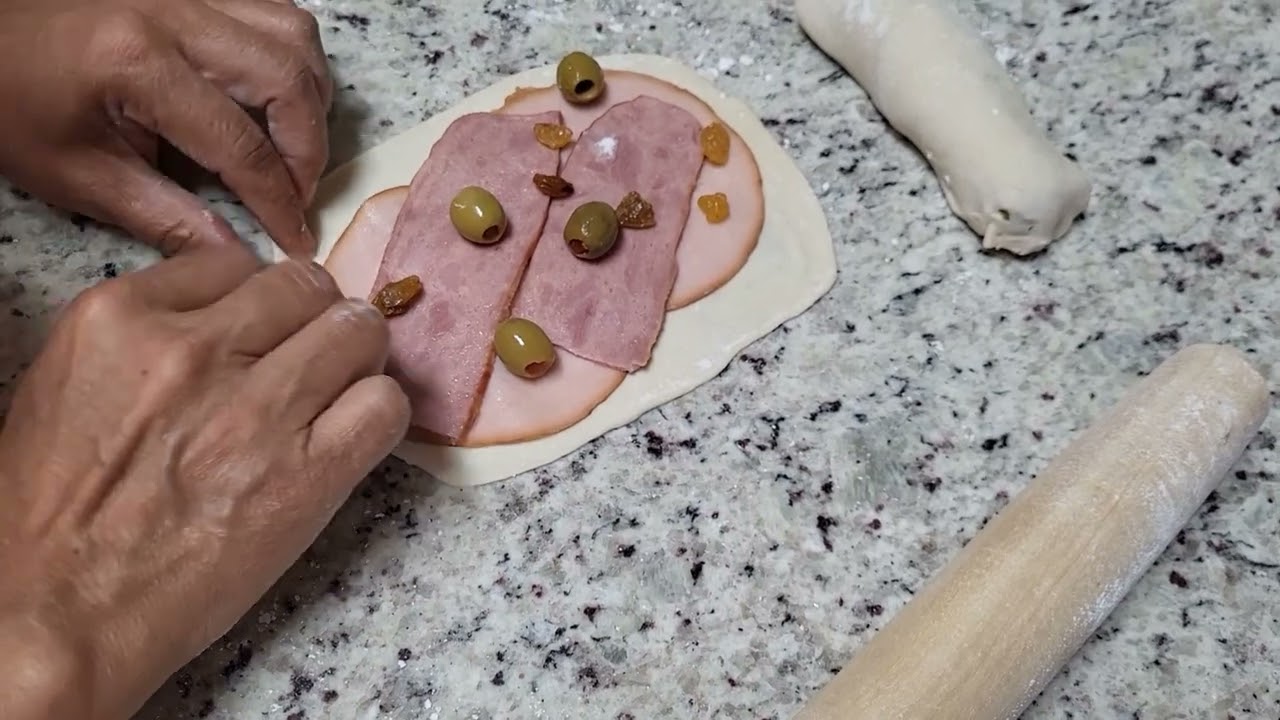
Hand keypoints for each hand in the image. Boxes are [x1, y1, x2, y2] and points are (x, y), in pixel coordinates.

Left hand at [0, 0, 333, 255]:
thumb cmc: (15, 104)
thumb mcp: (78, 174)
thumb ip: (164, 216)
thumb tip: (235, 254)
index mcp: (139, 64)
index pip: (241, 144)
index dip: (279, 201)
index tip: (298, 239)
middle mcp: (175, 15)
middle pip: (287, 79)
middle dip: (307, 148)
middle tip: (297, 193)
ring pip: (292, 35)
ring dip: (309, 96)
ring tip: (293, 143)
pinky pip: (273, 10)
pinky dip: (289, 56)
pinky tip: (275, 94)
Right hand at [0, 243, 408, 719]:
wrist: (59, 613)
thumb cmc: (47, 511)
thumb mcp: (66, 382)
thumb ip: (143, 331)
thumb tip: (221, 309)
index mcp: (122, 317)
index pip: (235, 263)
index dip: (258, 299)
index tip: (261, 330)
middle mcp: (197, 350)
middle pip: (306, 287)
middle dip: (314, 316)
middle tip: (308, 357)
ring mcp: (259, 411)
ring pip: (358, 332)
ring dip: (357, 357)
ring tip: (338, 390)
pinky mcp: (309, 473)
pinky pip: (385, 405)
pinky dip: (380, 413)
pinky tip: (354, 433)